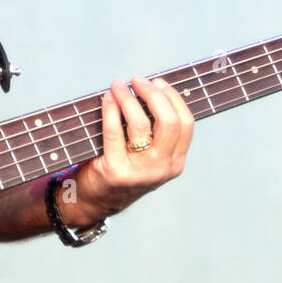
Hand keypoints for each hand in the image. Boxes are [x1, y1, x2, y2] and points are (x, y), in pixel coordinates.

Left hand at [61, 75, 193, 225]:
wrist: (96, 202)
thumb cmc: (122, 170)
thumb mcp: (149, 157)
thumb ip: (156, 132)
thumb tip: (151, 89)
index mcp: (175, 162)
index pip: (185, 124)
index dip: (173, 98)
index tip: (158, 82)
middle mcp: (161, 168)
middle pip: (168, 121)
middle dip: (152, 94)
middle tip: (137, 80)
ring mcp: (139, 172)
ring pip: (140, 124)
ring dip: (128, 98)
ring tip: (118, 85)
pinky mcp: (115, 172)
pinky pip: (114, 132)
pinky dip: (110, 110)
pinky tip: (107, 98)